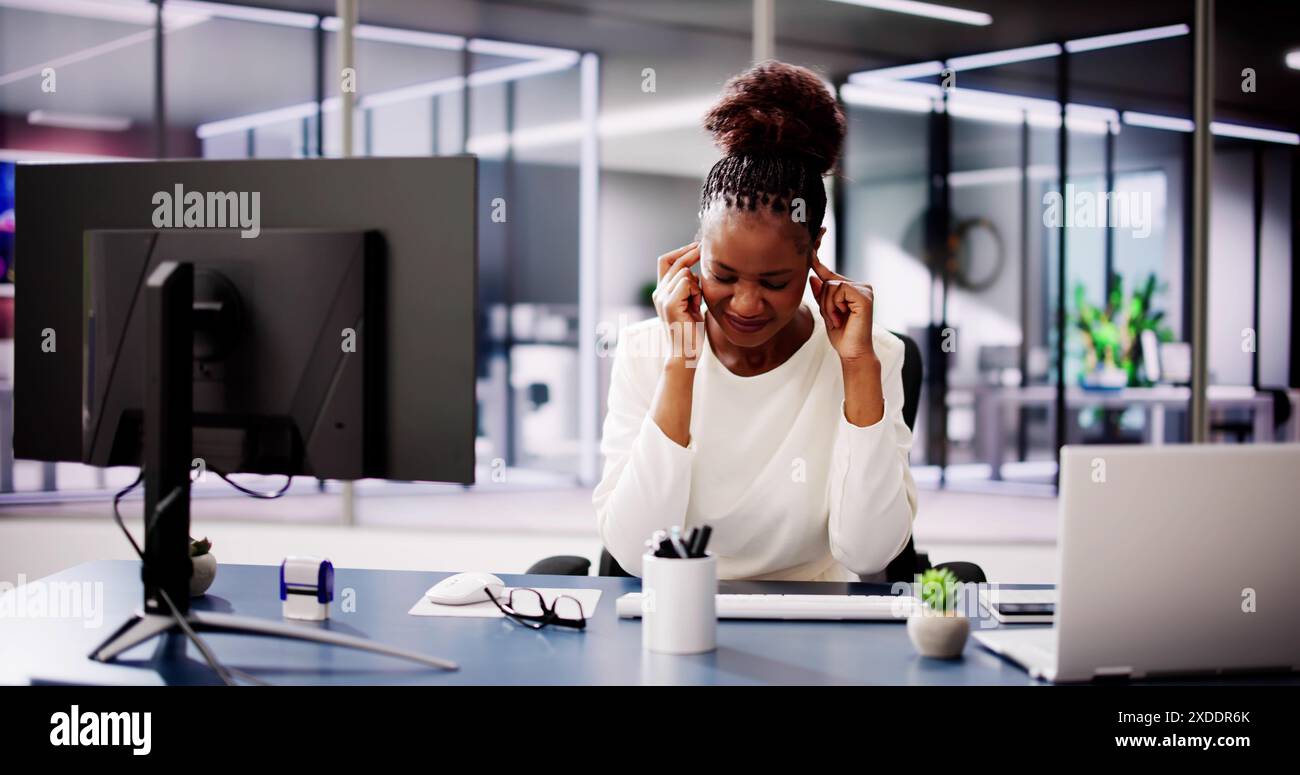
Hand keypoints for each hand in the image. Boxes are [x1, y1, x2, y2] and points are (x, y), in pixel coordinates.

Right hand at [652, 242, 704, 363]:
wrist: (685, 354)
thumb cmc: (691, 332)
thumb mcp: (691, 304)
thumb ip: (690, 288)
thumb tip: (698, 272)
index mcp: (662, 291)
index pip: (666, 260)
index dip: (681, 251)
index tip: (697, 247)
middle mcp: (658, 293)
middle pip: (674, 261)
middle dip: (691, 253)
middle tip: (705, 250)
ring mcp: (662, 298)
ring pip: (684, 272)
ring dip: (697, 284)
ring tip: (697, 301)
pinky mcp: (670, 304)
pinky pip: (687, 282)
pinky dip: (696, 291)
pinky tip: (696, 305)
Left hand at [808, 255, 876, 366]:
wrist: (852, 352)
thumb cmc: (841, 335)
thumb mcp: (826, 311)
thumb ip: (821, 294)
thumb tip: (814, 276)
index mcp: (853, 289)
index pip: (830, 274)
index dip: (818, 263)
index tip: (810, 248)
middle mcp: (861, 286)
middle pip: (828, 280)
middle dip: (824, 302)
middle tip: (834, 318)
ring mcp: (864, 289)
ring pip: (831, 285)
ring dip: (828, 306)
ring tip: (838, 319)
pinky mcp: (864, 295)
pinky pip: (838, 290)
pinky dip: (834, 305)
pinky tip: (842, 317)